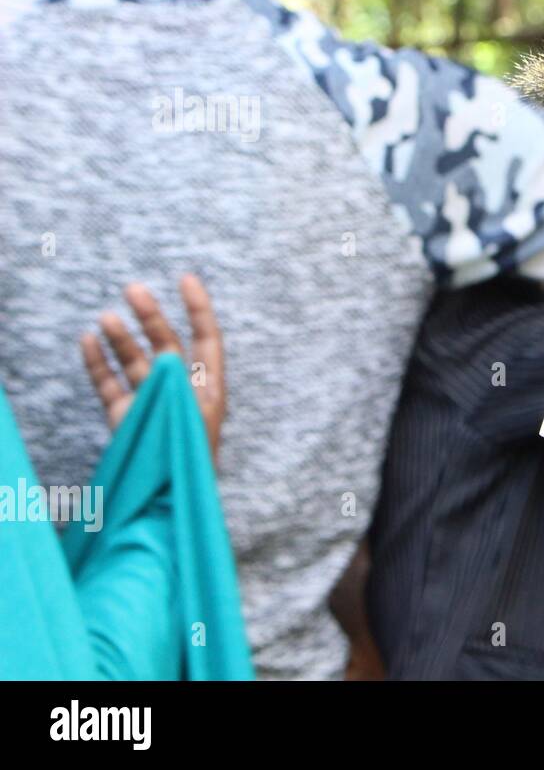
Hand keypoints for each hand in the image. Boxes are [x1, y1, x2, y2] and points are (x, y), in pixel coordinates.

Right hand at [80, 274, 226, 461]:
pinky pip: (109, 386)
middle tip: (134, 288)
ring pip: (135, 363)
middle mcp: (181, 394)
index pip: (207, 341)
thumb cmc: (185, 468)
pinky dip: (98, 364)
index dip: (198, 309)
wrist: (163, 511)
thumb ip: (177, 391)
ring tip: (107, 316)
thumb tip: (162, 358)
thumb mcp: (188, 425)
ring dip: (122, 338)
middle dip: (152, 317)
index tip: (185, 278)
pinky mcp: (125, 420)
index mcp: (210, 393)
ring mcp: (150, 405)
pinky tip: (88, 341)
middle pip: (168, 346)